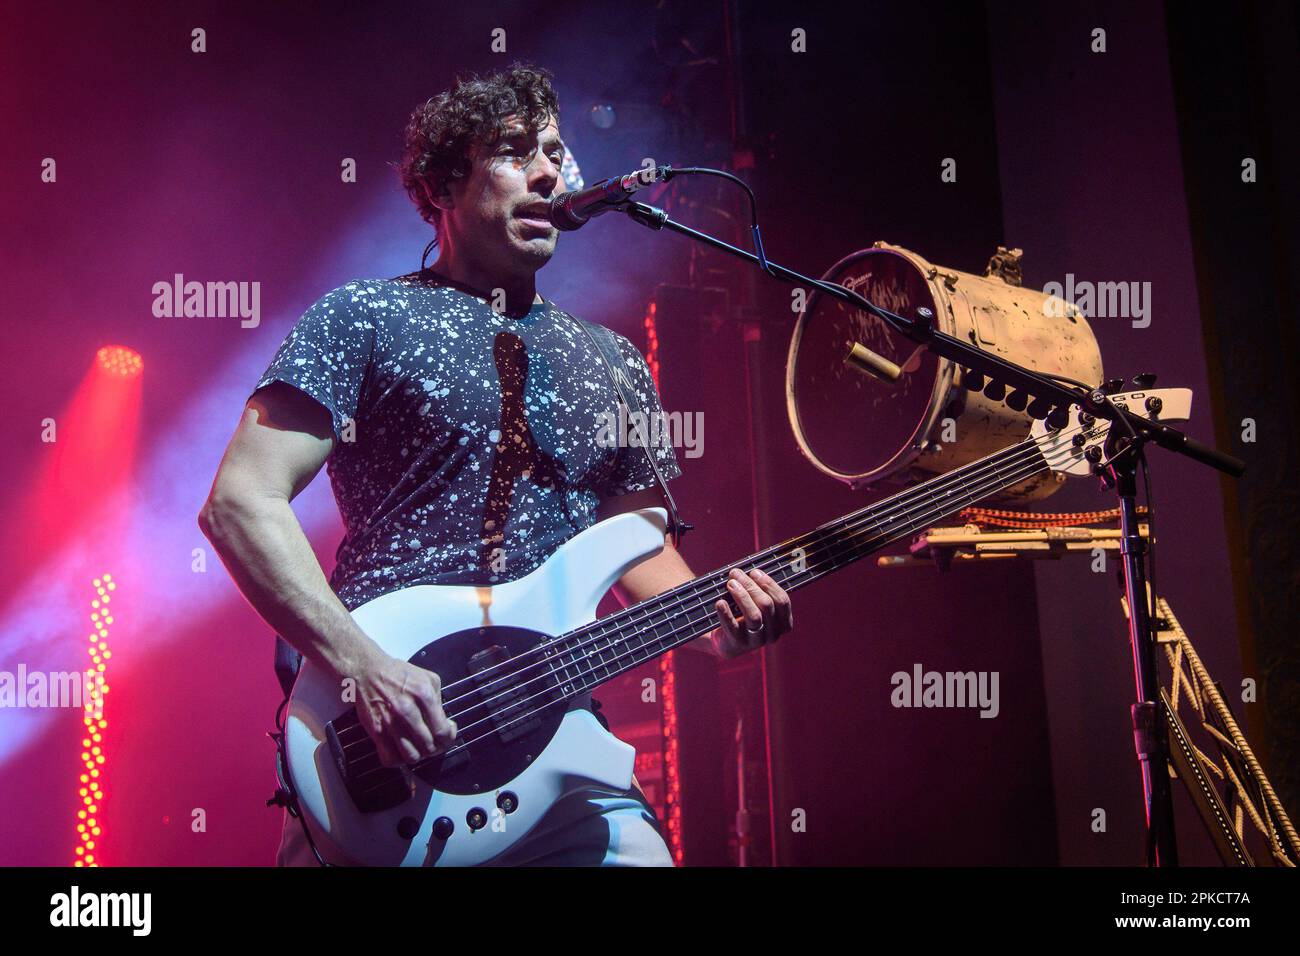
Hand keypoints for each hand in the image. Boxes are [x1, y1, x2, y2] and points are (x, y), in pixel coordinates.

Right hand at [349, 653, 458, 767]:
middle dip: (436, 748)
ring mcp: (390, 722)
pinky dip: (399, 761)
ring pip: (411, 756)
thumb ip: (438, 700)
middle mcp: (407, 710)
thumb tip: (444, 721)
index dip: (449, 738)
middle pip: (429, 746)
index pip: (442, 731)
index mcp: (424, 695)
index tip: (448, 734)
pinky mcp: (376, 731)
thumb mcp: (428, 678)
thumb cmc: (398, 674)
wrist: (368, 671)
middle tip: (435, 743)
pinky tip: (402, 751)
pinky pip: (390, 758)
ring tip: (419, 748)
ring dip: (418, 756)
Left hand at [710, 567, 792, 659]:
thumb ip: (757, 589)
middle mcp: (773, 634)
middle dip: (751, 586)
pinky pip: (733, 628)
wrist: (725, 640)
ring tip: (730, 584)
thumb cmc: (742, 615)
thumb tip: (747, 569)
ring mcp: (756, 641)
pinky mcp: (738, 644)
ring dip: (742, 596)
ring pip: (754, 616)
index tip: (754, 571)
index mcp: (783, 623)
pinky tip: (720, 602)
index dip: (769, 584)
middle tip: (736, 574)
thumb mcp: (754, 604)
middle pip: (767, 606)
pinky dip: (726, 613)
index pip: (782, 601)